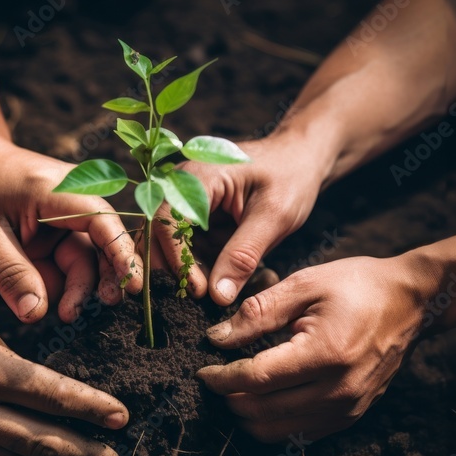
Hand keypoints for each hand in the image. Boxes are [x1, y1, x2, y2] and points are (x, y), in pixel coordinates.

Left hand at [0, 133, 142, 322]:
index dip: (120, 251)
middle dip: (105, 275)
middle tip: (105, 304)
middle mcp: (71, 203)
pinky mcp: (55, 235)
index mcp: (58, 191)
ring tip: (68, 314)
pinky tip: (56, 304)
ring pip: (85, 260)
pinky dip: (64, 285)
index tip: (130, 284)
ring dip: (81, 287)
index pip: (102, 220)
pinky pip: (67, 264)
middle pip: (102, 243)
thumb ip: (10, 273)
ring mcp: (64, 221)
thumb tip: (34, 313)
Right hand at [154, 136, 326, 304]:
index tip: (198, 290)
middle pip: (156, 231)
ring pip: (164, 241)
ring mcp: (183, 198)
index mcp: (198, 176)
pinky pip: (182, 243)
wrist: (300, 158)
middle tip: (195, 298)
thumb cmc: (290, 176)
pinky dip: (193, 263)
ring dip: (179, 268)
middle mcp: (181, 184)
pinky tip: (211, 280)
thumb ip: (244, 254)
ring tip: (204, 292)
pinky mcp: (193, 213)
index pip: (168, 219)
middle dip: (169, 267)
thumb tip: (218, 296)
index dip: (176, 258)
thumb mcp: (274, 216)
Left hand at [196, 256, 428, 442]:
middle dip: (230, 397)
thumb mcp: (305, 284)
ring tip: (237, 387)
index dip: (221, 378)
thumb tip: (217, 339)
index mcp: (325, 354)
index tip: (202, 370)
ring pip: (277, 431)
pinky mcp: (351, 416)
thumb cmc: (358, 285)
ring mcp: (346, 409)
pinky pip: (300, 433)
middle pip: (262, 411)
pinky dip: (274, 420)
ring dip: (248, 413)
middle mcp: (337, 390)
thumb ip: (258, 313)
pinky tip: (266, 395)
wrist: (413, 303)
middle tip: (217, 376)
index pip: (256, 379)